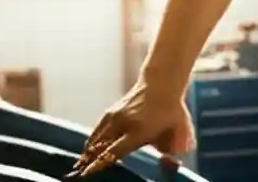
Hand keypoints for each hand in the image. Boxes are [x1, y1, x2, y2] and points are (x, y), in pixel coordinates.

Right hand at [70, 79, 194, 176]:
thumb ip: (172, 151)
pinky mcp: (110, 112)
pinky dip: (91, 142)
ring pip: (96, 139)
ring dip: (87, 153)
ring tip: (80, 165)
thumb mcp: (177, 132)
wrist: (160, 85)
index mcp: (139, 130)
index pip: (114, 151)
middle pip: (100, 146)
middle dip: (89, 161)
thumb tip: (174, 166)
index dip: (99, 163)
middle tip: (79, 173)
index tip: (87, 173)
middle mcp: (123, 123)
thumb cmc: (171, 112)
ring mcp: (114, 116)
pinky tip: (87, 151)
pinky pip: (97, 130)